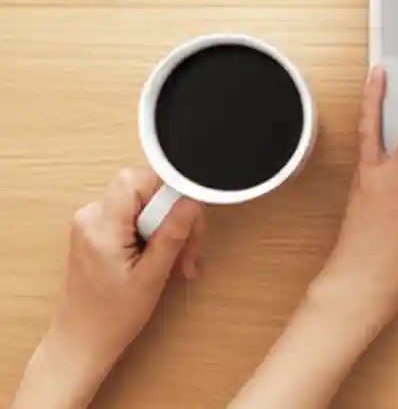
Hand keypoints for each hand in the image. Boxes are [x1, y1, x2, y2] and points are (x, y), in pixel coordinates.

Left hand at [13, 169, 204, 408]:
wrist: (81, 341)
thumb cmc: (111, 317)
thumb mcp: (151, 277)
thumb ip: (172, 234)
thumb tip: (191, 201)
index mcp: (101, 226)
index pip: (137, 180)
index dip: (168, 188)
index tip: (190, 212)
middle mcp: (91, 217)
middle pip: (145, 192)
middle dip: (175, 216)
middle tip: (190, 249)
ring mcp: (93, 223)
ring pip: (144, 206)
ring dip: (168, 229)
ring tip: (180, 262)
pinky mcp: (99, 232)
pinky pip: (134, 218)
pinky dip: (155, 234)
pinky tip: (165, 260)